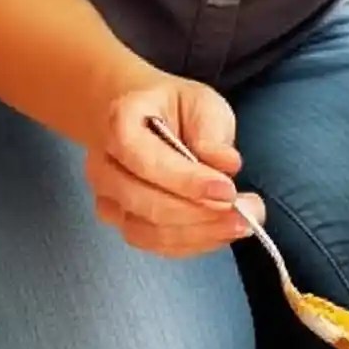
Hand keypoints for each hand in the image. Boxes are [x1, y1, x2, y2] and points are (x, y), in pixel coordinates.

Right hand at [85, 76, 265, 256]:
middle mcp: (104, 165)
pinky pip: (156, 245)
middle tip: (245, 214)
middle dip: (199, 213)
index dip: (186, 180)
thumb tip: (226, 163)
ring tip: (241, 224)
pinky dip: (193, 244)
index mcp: (120, 122)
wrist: (149, 122)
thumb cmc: (178, 111)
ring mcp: (109, 199)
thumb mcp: (203, 104)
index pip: (144, 159)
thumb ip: (211, 132)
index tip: (228, 190)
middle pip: (144, 202)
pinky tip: (222, 233)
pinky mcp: (124, 224)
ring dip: (199, 234)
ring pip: (149, 231)